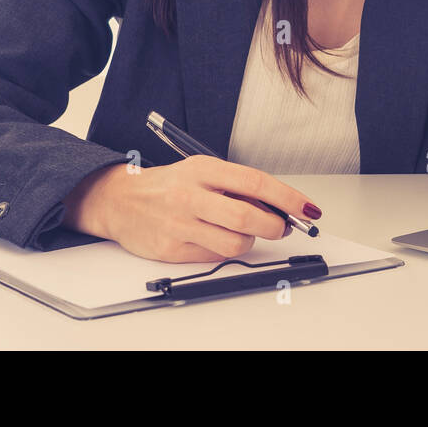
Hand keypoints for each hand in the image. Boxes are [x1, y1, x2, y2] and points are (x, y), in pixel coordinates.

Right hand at [63, 157, 319, 263]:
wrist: (119, 200)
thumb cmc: (170, 184)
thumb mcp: (203, 171)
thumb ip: (238, 186)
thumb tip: (281, 206)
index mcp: (204, 169)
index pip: (256, 183)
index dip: (288, 198)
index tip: (308, 209)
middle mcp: (191, 195)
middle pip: (248, 218)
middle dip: (275, 226)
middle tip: (282, 227)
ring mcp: (180, 224)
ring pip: (235, 243)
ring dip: (250, 241)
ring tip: (242, 231)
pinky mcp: (171, 249)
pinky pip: (215, 257)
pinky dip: (225, 251)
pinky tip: (216, 238)